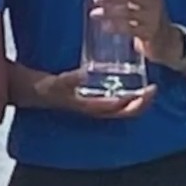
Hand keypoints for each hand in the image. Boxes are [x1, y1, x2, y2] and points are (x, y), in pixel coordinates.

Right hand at [32, 69, 158, 118]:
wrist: (32, 90)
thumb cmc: (44, 88)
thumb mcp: (57, 82)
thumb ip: (70, 79)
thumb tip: (85, 74)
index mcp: (90, 106)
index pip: (119, 109)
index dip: (136, 103)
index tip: (148, 91)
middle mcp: (94, 108)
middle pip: (124, 112)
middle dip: (142, 103)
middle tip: (154, 88)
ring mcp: (93, 104)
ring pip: (120, 107)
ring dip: (135, 100)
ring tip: (146, 88)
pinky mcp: (90, 98)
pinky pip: (112, 100)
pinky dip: (124, 95)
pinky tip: (129, 83)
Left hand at [91, 0, 182, 65]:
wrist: (164, 38)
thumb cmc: (148, 12)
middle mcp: (153, 3)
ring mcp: (151, 19)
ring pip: (128, 13)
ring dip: (109, 13)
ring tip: (94, 14)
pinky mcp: (147, 33)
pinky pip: (129, 29)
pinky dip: (115, 27)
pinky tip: (105, 26)